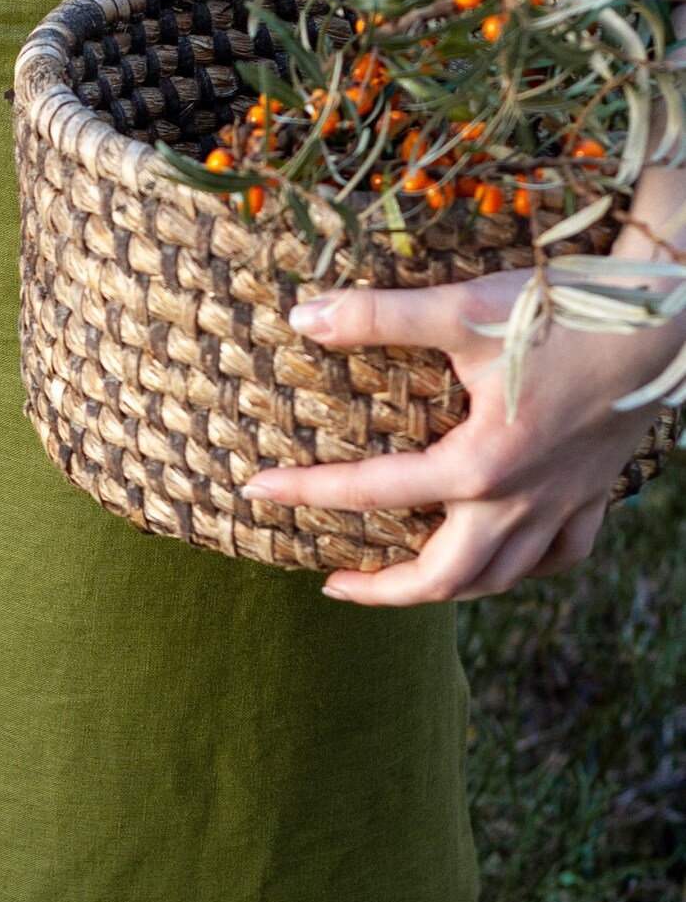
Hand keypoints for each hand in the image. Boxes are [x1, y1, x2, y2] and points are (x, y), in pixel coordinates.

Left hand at [240, 268, 683, 606]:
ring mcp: (565, 503)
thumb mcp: (463, 310)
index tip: (257, 492)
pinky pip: (561, 555)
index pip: (374, 492)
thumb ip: (379, 316)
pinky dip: (525, 567)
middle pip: (445, 577)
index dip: (308, 493)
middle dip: (383, 591)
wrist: (668, 316)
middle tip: (333, 582)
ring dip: (448, 586)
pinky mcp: (597, 490)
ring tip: (403, 579)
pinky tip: (503, 557)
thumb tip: (303, 315)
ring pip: (503, 577)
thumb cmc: (566, 311)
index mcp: (481, 465)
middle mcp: (523, 501)